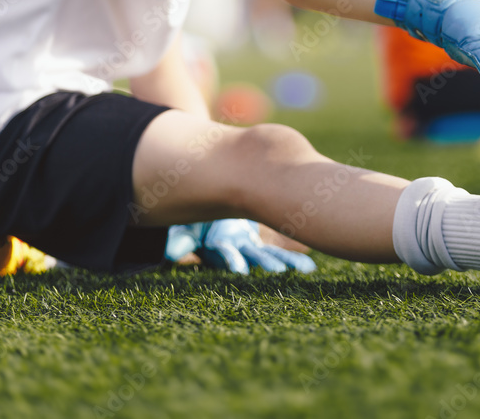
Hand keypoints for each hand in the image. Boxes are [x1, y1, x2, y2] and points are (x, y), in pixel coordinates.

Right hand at [165, 219, 315, 273]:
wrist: (201, 208)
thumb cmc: (188, 219)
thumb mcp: (180, 229)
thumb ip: (178, 241)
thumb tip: (170, 251)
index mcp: (215, 246)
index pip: (224, 253)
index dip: (232, 260)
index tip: (241, 270)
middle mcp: (234, 249)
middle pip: (252, 256)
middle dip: (266, 263)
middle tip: (279, 272)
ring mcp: (246, 245)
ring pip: (268, 254)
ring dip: (287, 261)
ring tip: (308, 269)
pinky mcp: (253, 239)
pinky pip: (275, 247)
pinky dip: (291, 254)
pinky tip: (310, 263)